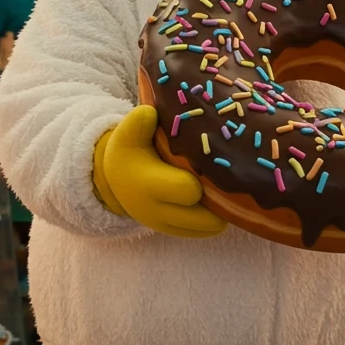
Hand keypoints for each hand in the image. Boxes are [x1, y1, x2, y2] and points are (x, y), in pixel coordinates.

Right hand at [92, 105, 226, 237]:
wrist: (115, 179)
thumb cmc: (129, 150)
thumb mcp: (127, 134)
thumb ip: (136, 124)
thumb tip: (149, 112)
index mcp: (148, 185)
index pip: (187, 190)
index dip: (203, 177)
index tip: (212, 161)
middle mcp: (156, 211)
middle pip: (204, 216)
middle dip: (219, 198)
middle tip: (230, 177)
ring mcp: (165, 225)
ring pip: (207, 227)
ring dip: (220, 210)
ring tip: (227, 187)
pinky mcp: (173, 231)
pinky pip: (202, 232)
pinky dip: (213, 219)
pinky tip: (220, 200)